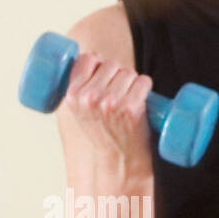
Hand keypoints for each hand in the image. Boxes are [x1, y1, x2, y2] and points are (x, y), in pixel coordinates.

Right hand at [63, 52, 153, 174]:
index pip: (88, 58)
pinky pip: (143, 81)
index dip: (99, 63)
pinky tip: (143, 98)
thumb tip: (94, 58)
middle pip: (111, 64)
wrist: (120, 159)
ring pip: (128, 72)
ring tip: (129, 98)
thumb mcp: (81, 110)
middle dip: (118, 74)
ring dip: (133, 81)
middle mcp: (90, 97)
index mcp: (72, 94)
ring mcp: (111, 102)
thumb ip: (81, 87)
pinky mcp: (131, 108)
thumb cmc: (103, 132)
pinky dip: (146, 86)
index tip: (105, 74)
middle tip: (120, 93)